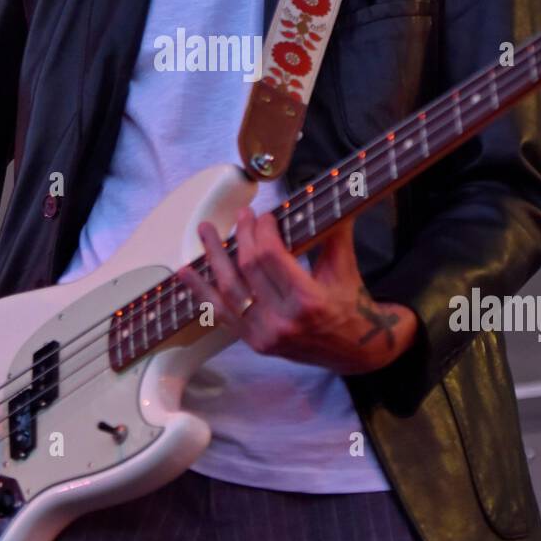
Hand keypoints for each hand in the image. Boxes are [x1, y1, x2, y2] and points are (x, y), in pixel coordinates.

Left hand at [179, 206, 419, 375]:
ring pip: (228, 290)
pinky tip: (186, 273)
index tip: (264, 216)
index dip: (262, 231)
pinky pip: (222, 314)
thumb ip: (333, 230)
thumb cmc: (350, 301)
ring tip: (205, 231)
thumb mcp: (344, 265)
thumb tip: (330, 191)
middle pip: (248, 269)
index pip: (271, 256)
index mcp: (308, 300)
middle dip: (242, 236)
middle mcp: (283, 321)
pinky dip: (201, 292)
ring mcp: (265, 335)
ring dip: (213, 258)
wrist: (354, 349)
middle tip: (241, 215)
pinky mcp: (255, 343)